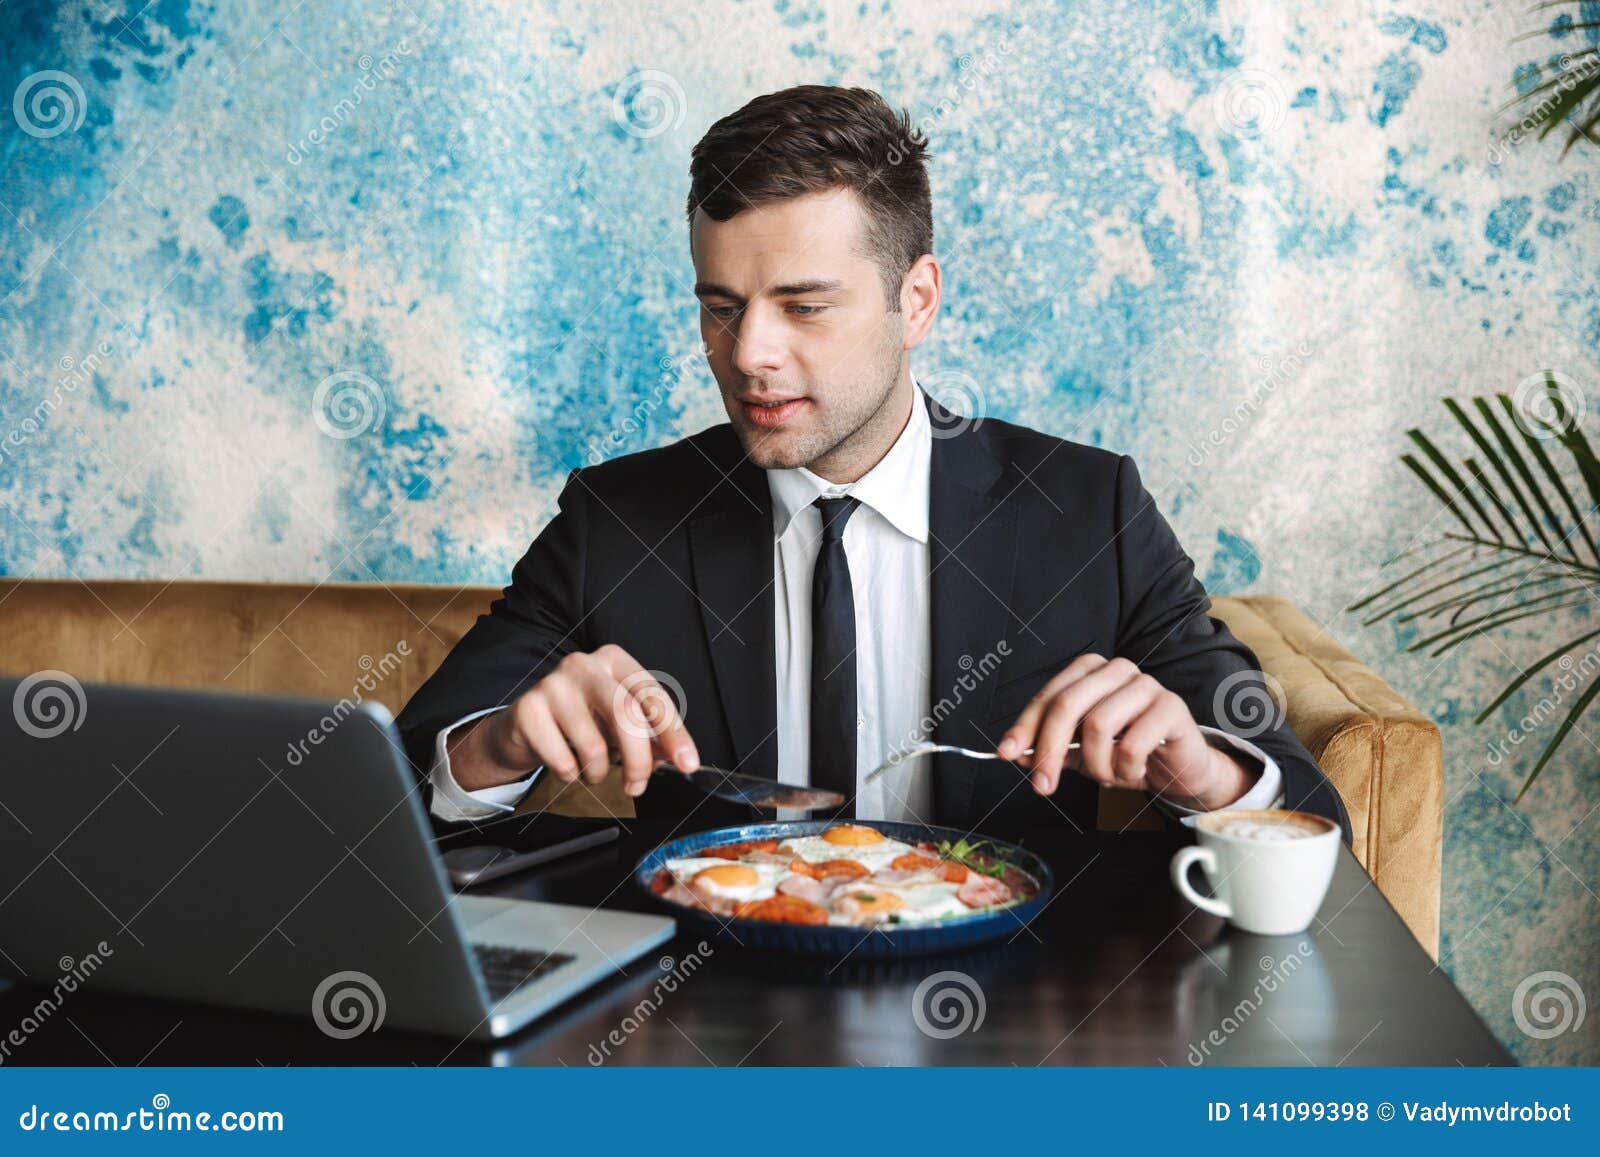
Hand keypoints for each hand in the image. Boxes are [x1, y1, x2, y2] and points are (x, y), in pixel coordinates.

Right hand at [448, 644, 698, 796]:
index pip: (651, 696)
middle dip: (638, 760)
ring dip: (597, 772)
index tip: (687, 763)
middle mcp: (584, 665)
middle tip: (637, 786)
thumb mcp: (618, 724)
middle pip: (625, 715)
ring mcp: (553, 684)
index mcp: (614, 661)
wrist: (522, 728)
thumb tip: (678, 758)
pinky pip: (563, 761)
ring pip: (594, 745)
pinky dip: (570, 775)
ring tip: (590, 769)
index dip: (674, 733)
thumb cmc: (579, 723)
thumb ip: (650, 736)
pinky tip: (564, 764)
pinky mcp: (528, 709)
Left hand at [994, 654, 1253, 810]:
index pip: (1048, 696)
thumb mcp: (1082, 752)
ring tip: (1108, 776)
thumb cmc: (1129, 752)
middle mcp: (1117, 670)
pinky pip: (1132, 744)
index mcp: (1091, 671)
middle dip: (1049, 750)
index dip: (1025, 727)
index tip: (1006, 754)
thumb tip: (1015, 752)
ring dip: (1096, 764)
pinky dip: (1125, 770)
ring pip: (1098, 725)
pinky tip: (1133, 772)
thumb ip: (1052, 748)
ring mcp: (1146, 685)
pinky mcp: (1171, 707)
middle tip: (1043, 785)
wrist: (1181, 768)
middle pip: (1068, 705)